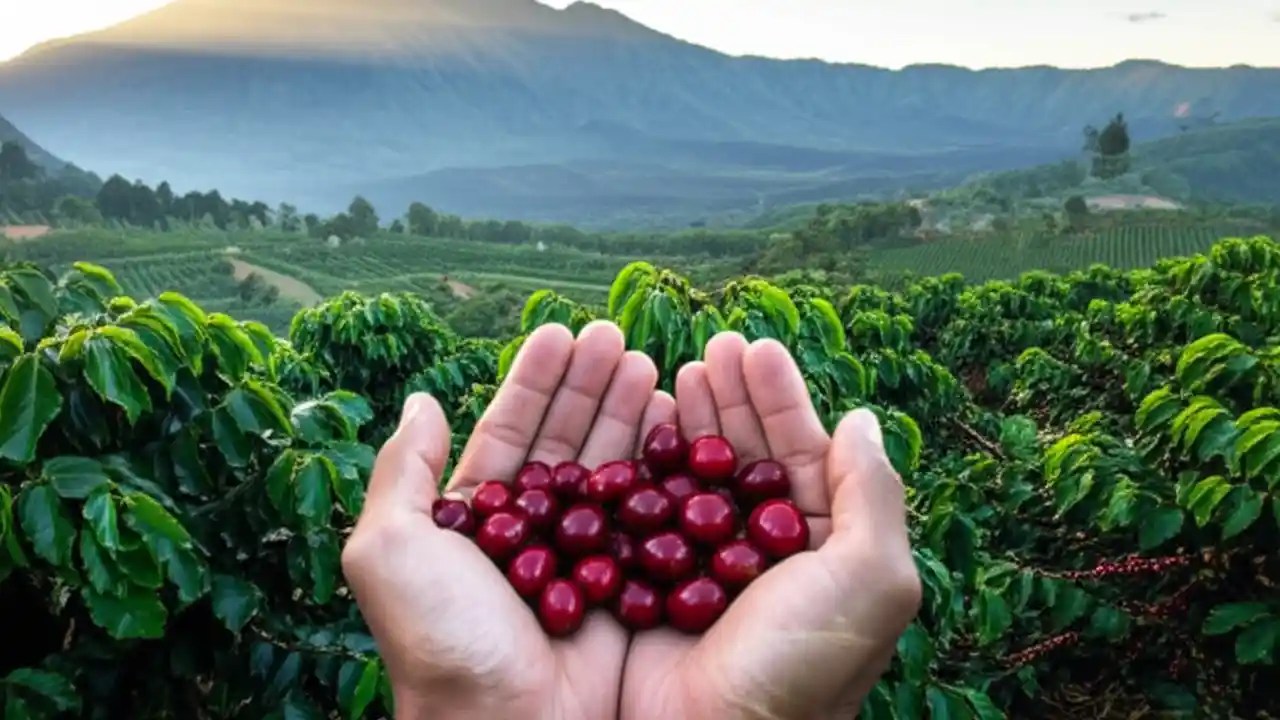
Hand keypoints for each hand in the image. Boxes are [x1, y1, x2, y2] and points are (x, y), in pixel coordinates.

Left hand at [341, 322, 667, 719]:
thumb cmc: (442, 639)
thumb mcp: (389, 548)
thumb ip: (403, 472)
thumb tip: (423, 401)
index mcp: (475, 520)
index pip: (510, 432)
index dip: (534, 381)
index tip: (560, 331)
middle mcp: (531, 532)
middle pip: (566, 440)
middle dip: (588, 384)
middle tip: (615, 334)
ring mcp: (582, 557)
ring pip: (609, 467)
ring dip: (625, 411)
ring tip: (646, 360)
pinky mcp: (626, 584)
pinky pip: (645, 514)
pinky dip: (659, 467)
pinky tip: (672, 420)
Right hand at [621, 333, 921, 719]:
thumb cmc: (802, 665)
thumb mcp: (871, 579)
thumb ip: (874, 496)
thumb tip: (863, 419)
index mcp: (826, 551)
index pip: (806, 455)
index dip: (781, 398)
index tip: (754, 347)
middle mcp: (767, 555)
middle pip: (748, 456)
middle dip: (733, 399)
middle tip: (712, 344)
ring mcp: (707, 568)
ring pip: (698, 476)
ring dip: (690, 422)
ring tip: (677, 370)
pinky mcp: (652, 583)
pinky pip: (650, 511)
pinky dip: (645, 466)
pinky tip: (642, 425)